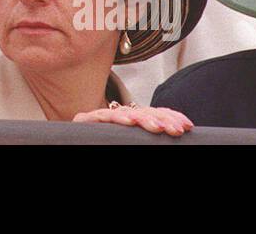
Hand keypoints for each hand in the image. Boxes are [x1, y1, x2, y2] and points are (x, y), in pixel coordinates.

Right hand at [73, 104, 193, 136]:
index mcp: (131, 121)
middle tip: (178, 129)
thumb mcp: (130, 142)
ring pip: (126, 113)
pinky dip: (118, 119)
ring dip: (145, 120)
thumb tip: (177, 134)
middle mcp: (118, 117)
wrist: (68, 144)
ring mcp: (102, 117)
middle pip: (143, 111)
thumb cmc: (105, 144)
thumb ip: (144, 139)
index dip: (170, 116)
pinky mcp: (86, 120)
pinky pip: (103, 116)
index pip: (153, 114)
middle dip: (163, 119)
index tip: (187, 125)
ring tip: (160, 129)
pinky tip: (130, 122)